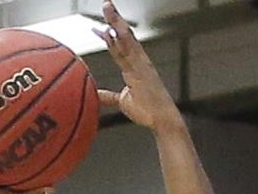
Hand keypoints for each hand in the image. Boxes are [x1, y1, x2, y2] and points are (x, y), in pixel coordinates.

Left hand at [92, 3, 179, 132]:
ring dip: (116, 22)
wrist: (163, 119)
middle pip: (124, 36)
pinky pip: (129, 50)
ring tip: (107, 8)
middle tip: (106, 4)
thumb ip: (109, 96)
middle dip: (114, 20)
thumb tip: (94, 94)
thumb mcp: (123, 102)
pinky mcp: (142, 68)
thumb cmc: (147, 111)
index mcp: (135, 66)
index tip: (99, 26)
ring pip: (126, 38)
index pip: (119, 47)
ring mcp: (140, 63)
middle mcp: (138, 61)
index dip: (109, 36)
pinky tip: (111, 29)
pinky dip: (120, 39)